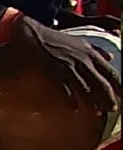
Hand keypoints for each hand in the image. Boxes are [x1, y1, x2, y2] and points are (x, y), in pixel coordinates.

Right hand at [8, 17, 122, 113]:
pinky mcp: (55, 72)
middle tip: (113, 109)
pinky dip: (71, 100)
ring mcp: (69, 67)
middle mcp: (83, 61)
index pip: (111, 72)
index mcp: (91, 54)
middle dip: (108, 98)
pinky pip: (66, 89)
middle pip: (100, 83)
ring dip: (92, 102)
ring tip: (98, 113)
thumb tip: (112, 58)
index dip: (119, 85)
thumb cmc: (58, 39)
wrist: (34, 36)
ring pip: (86, 89)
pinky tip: (74, 109)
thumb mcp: (81, 42)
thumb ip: (98, 50)